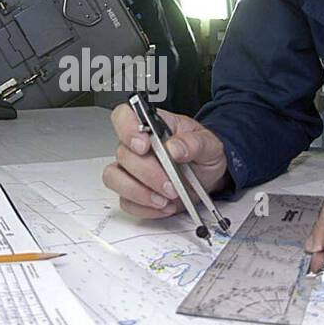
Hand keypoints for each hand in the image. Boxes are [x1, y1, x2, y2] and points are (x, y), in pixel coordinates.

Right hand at [103, 103, 228, 218]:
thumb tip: (175, 147)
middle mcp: (135, 146)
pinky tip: (164, 206)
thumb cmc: (201, 154)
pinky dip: (145, 208)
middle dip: (148, 173)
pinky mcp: (131, 192)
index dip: (127, 129)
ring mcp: (130, 170)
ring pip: (115, 178)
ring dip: (140, 193)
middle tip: (171, 184)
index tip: (144, 146)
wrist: (207, 178)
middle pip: (123, 154)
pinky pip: (125, 201)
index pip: (124, 116)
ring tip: (165, 199)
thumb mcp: (209, 143)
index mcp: (151, 126)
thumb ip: (194, 143)